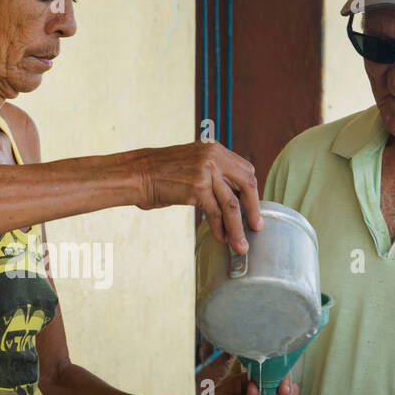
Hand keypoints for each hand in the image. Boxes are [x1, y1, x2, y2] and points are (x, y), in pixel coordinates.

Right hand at [130, 141, 262, 255]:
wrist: (136, 174)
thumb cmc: (160, 175)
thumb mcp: (192, 166)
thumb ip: (212, 176)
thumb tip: (231, 200)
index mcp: (215, 149)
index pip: (245, 170)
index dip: (251, 192)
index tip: (253, 209)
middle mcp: (214, 156)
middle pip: (246, 184)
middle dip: (253, 209)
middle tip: (257, 227)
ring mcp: (206, 171)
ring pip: (232, 204)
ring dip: (238, 228)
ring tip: (241, 245)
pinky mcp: (197, 187)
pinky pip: (215, 213)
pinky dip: (220, 228)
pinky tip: (221, 238)